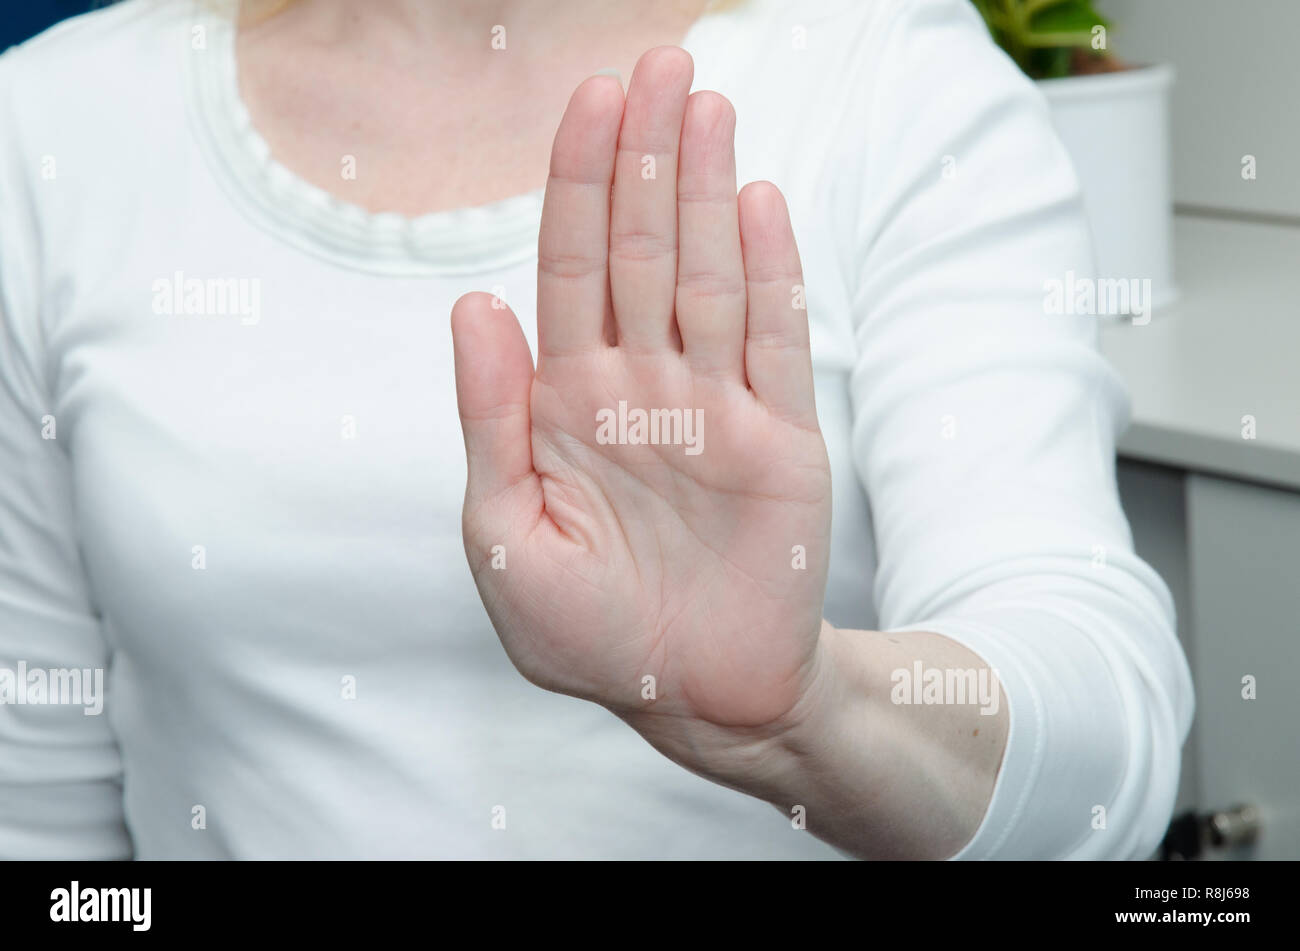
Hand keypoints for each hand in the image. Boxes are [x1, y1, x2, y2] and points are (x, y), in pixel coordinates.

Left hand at [451, 47, 832, 775]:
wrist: (692, 697)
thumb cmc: (586, 631)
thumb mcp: (504, 538)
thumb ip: (488, 419)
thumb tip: (474, 302)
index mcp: (565, 402)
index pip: (570, 268)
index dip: (578, 184)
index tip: (589, 97)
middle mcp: (641, 385)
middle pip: (642, 250)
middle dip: (644, 158)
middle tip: (659, 62)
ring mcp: (715, 405)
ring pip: (708, 276)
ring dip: (705, 190)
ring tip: (706, 103)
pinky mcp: (782, 441)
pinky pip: (774, 342)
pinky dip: (768, 273)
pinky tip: (757, 201)